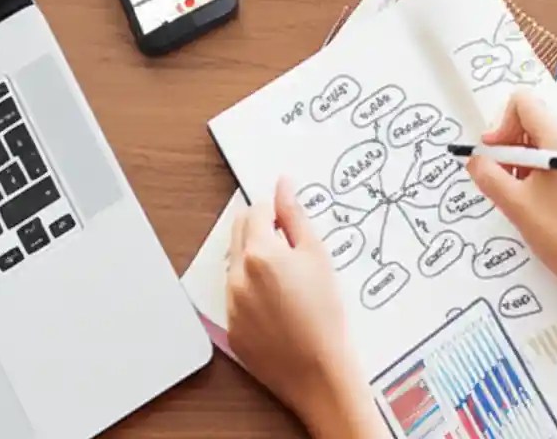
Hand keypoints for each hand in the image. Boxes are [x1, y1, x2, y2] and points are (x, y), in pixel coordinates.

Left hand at [226, 178, 383, 438]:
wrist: (320, 372)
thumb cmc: (326, 313)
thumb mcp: (318, 256)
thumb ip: (295, 215)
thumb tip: (283, 184)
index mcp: (258, 253)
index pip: (255, 210)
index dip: (274, 210)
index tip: (289, 220)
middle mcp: (236, 275)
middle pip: (238, 233)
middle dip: (259, 230)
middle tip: (289, 246)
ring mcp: (230, 303)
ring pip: (236, 265)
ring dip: (254, 261)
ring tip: (288, 281)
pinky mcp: (231, 328)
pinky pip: (236, 297)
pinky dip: (251, 293)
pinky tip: (279, 307)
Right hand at [466, 90, 556, 302]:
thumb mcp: (514, 203)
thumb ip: (487, 174)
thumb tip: (474, 158)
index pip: (524, 103)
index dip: (501, 124)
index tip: (495, 154)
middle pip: (531, 119)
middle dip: (509, 143)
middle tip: (502, 176)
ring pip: (540, 137)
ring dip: (521, 158)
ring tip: (519, 191)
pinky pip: (553, 153)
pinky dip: (536, 167)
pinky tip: (534, 195)